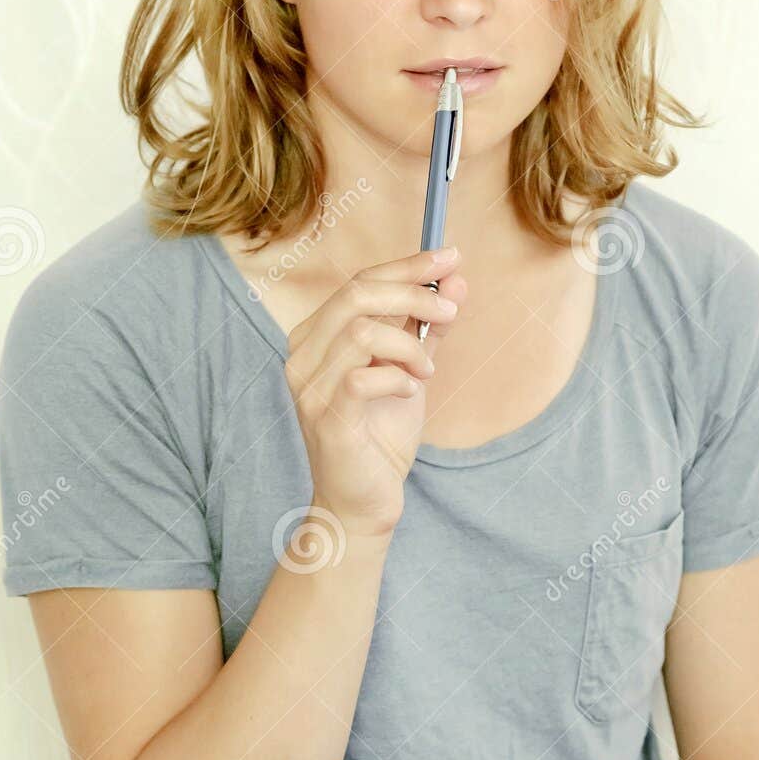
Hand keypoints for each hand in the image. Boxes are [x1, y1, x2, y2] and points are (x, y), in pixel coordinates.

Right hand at [284, 245, 466, 539]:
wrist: (364, 502)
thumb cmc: (381, 436)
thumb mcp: (410, 371)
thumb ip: (428, 327)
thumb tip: (456, 279)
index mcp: (316, 337)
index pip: (359, 282)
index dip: (407, 265)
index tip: (451, 256)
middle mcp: (302, 355)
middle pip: (356, 294)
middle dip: (414, 294)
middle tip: (452, 311)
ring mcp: (310, 387)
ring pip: (362, 330)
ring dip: (410, 344)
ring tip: (427, 370)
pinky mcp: (326, 417)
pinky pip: (364, 376)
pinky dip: (399, 376)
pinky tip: (411, 390)